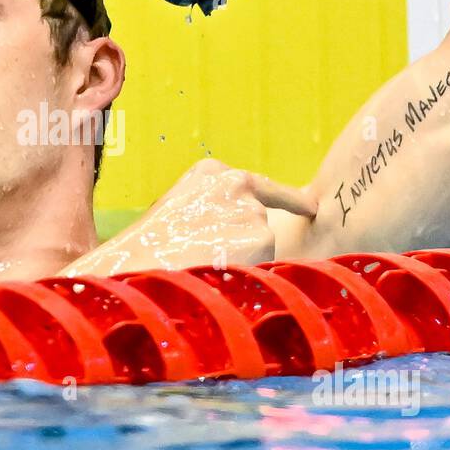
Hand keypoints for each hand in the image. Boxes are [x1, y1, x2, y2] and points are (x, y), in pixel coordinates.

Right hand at [62, 158, 316, 276]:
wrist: (138, 262)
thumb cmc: (145, 247)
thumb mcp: (174, 213)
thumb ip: (206, 212)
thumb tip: (225, 233)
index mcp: (211, 173)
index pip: (257, 186)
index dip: (287, 200)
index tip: (311, 207)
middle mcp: (237, 183)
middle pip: (259, 221)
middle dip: (246, 244)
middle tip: (210, 261)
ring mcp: (252, 209)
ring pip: (264, 246)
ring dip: (246, 261)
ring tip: (204, 267)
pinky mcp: (263, 236)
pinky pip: (265, 266)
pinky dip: (248, 276)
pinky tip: (217, 274)